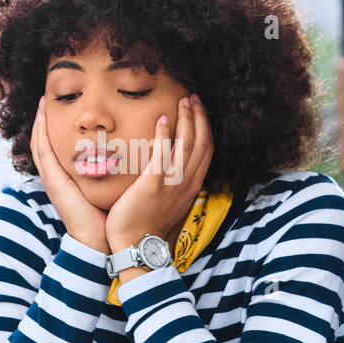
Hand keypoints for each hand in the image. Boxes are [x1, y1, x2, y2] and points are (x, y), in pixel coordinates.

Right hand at [31, 95, 107, 252]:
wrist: (99, 239)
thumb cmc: (108, 216)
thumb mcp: (108, 188)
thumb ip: (111, 173)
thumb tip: (128, 157)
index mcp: (69, 177)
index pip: (58, 147)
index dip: (57, 128)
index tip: (62, 108)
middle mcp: (57, 175)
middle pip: (45, 141)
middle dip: (43, 119)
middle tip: (46, 96)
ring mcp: (52, 177)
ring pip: (40, 142)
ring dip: (39, 120)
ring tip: (42, 100)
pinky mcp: (53, 180)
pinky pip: (43, 150)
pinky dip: (41, 131)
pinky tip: (43, 115)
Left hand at [105, 94, 212, 254]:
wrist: (137, 245)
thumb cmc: (148, 225)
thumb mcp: (168, 203)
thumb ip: (172, 184)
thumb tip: (169, 170)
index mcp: (191, 185)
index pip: (206, 151)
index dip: (205, 128)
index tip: (199, 111)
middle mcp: (187, 182)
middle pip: (201, 143)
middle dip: (199, 118)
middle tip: (193, 97)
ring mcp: (172, 183)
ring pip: (187, 145)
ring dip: (187, 120)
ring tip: (183, 100)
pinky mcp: (153, 185)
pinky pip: (163, 155)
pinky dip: (166, 136)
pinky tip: (163, 120)